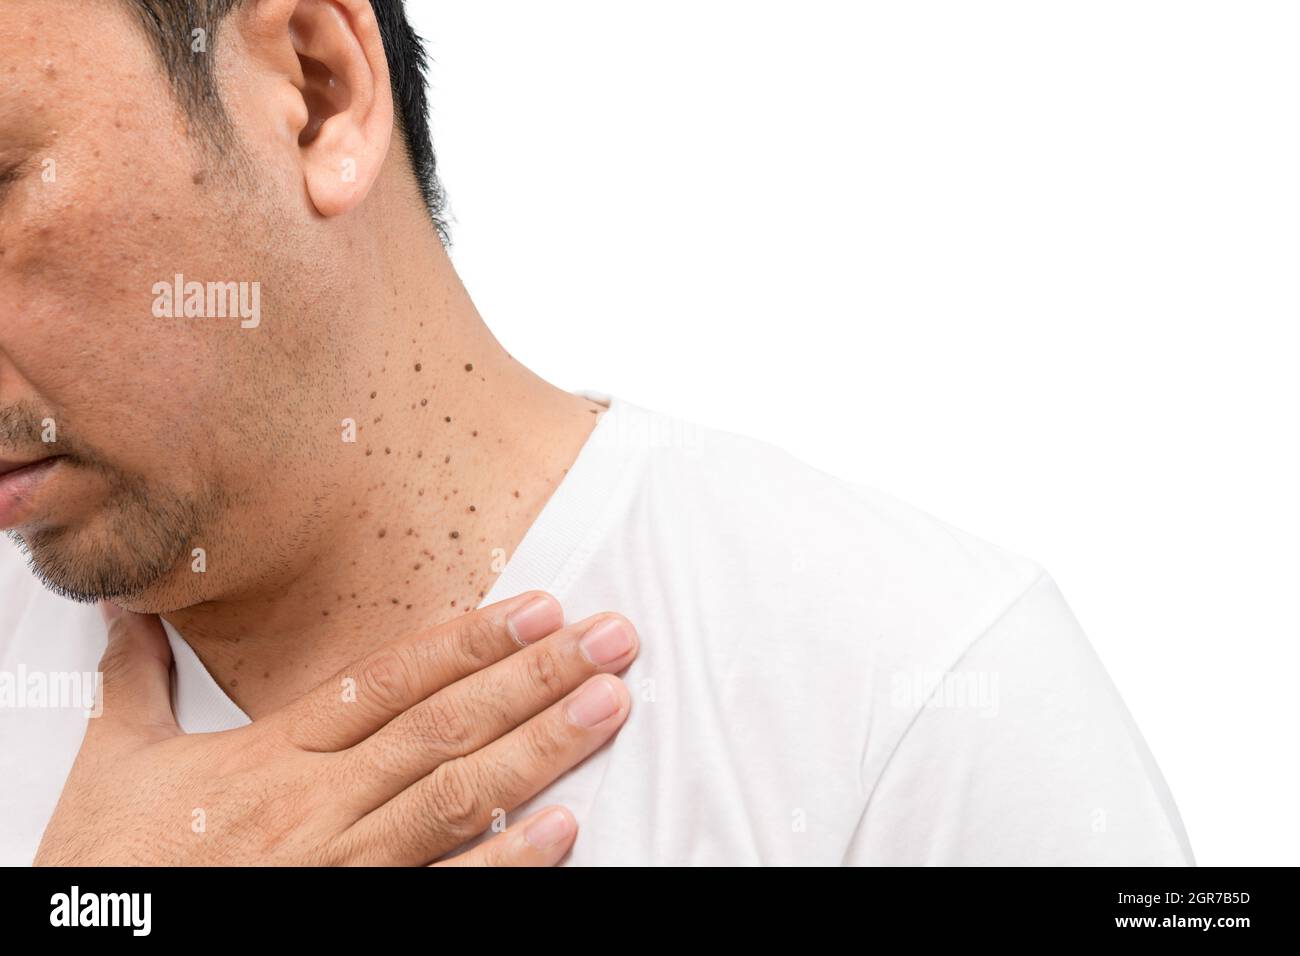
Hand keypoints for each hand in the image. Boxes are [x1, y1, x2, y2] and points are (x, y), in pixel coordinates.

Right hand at [34, 592, 637, 865]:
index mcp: (272, 755)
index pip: (390, 680)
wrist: (95, 951)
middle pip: (444, 726)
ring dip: (540, 748)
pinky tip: (565, 829)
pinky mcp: (352, 917)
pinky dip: (507, 864)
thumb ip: (136, 680)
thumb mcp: (116, 762)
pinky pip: (442, 892)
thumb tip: (129, 611)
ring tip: (607, 704)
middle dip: (534, 678)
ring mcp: (341, 867)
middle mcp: (317, 804)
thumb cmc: (111, 869)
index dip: (470, 640)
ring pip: (456, 796)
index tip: (538, 608)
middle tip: (609, 638)